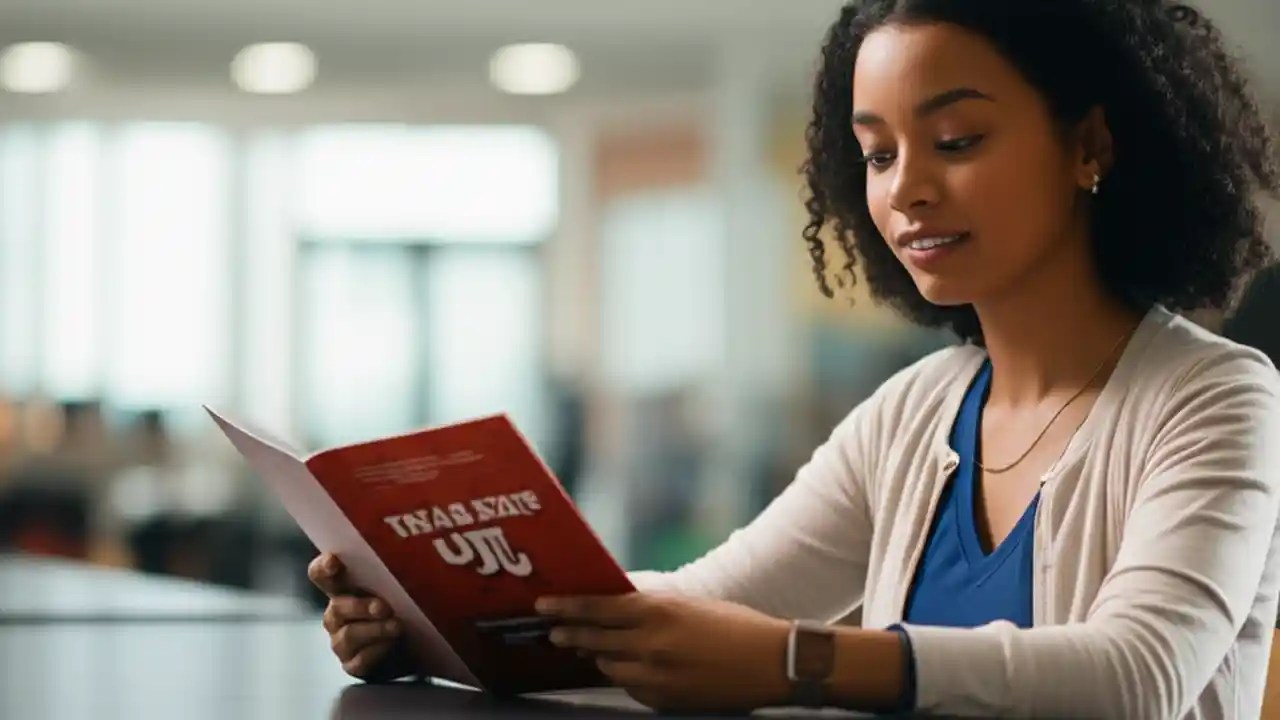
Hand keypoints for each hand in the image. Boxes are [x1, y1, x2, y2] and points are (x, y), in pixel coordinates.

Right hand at [308, 552, 413, 681]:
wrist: (413, 647)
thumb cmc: (401, 607)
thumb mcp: (397, 587)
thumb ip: (394, 574)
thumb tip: (410, 560)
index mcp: (343, 589)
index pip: (321, 575)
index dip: (323, 567)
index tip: (335, 562)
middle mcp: (337, 614)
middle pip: (337, 606)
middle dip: (360, 606)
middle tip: (383, 607)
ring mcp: (341, 641)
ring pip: (348, 635)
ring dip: (374, 630)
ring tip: (397, 626)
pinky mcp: (352, 665)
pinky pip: (359, 660)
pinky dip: (377, 652)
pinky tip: (392, 645)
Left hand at [534, 592, 791, 712]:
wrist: (772, 662)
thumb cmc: (735, 625)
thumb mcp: (689, 604)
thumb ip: (651, 608)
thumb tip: (615, 610)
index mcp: (657, 610)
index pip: (596, 608)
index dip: (566, 607)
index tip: (544, 605)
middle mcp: (651, 643)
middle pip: (594, 640)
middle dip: (570, 635)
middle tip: (554, 632)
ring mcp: (656, 676)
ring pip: (609, 667)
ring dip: (600, 657)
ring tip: (593, 650)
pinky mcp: (664, 700)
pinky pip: (632, 688)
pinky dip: (628, 676)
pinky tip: (633, 669)